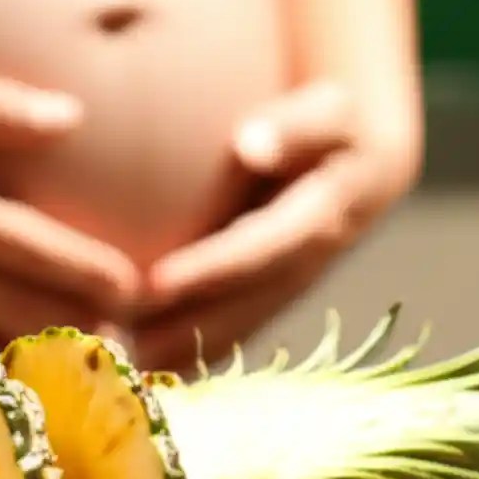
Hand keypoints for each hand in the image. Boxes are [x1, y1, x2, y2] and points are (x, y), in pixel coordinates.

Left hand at [127, 81, 419, 371]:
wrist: (362, 169)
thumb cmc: (333, 126)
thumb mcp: (329, 114)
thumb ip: (294, 127)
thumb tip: (250, 145)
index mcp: (323, 219)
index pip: (261, 250)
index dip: (212, 271)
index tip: (156, 283)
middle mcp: (305, 267)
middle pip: (242, 308)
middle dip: (184, 328)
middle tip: (120, 336)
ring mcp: (288, 292)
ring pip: (235, 332)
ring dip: (180, 351)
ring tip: (116, 360)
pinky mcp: (271, 303)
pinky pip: (229, 336)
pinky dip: (186, 353)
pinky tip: (134, 364)